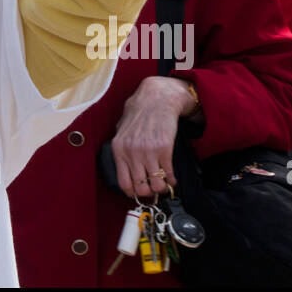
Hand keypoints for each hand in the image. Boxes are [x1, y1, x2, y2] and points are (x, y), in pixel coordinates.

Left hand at [111, 76, 197, 197]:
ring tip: (164, 184)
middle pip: (141, 188)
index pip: (124, 183)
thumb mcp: (121, 129)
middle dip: (148, 193)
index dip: (133, 193)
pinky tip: (172, 178)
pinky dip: (172, 180)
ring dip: (162, 188)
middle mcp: (132, 153)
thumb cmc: (139, 112)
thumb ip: (121, 146)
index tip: (139, 192)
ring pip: (156, 185)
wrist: (156, 98)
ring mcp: (148, 152)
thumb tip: (123, 163)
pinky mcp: (164, 149)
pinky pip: (168, 174)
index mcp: (119, 149)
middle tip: (153, 189)